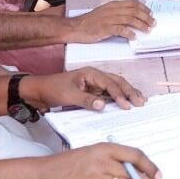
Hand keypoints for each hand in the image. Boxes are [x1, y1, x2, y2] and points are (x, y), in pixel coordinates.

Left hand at [22, 67, 145, 110]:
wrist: (38, 91)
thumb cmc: (52, 89)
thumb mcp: (68, 96)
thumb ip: (86, 100)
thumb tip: (103, 105)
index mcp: (91, 73)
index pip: (110, 83)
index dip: (119, 94)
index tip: (126, 105)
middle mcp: (95, 77)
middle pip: (117, 82)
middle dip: (130, 91)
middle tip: (141, 101)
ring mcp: (95, 84)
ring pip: (116, 87)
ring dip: (127, 93)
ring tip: (140, 100)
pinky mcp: (92, 92)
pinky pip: (108, 94)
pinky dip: (119, 98)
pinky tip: (126, 102)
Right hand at [36, 143, 164, 178]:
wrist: (47, 176)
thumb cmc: (72, 163)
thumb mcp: (94, 152)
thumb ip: (114, 160)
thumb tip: (139, 172)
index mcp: (104, 148)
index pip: (134, 155)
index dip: (149, 165)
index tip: (159, 174)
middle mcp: (101, 162)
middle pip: (133, 173)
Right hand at [68, 0, 155, 41]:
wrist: (76, 27)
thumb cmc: (90, 21)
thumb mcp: (105, 12)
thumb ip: (117, 13)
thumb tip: (131, 17)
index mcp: (113, 5)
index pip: (133, 3)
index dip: (144, 8)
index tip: (150, 13)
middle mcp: (112, 10)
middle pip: (134, 11)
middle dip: (146, 17)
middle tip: (152, 23)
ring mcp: (109, 19)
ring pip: (130, 19)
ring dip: (141, 25)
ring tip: (147, 30)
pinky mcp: (105, 28)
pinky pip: (121, 30)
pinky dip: (129, 33)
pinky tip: (134, 36)